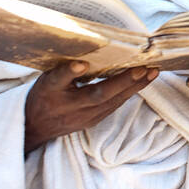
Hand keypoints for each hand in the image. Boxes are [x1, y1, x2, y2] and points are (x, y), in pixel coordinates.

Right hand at [24, 61, 158, 155]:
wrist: (37, 127)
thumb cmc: (42, 97)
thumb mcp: (45, 80)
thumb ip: (62, 70)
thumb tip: (83, 60)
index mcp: (51, 91)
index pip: (59, 80)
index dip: (70, 72)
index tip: (80, 63)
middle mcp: (70, 106)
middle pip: (98, 95)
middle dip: (123, 81)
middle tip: (144, 67)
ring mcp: (85, 116)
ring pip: (113, 101)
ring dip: (135, 87)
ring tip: (152, 72)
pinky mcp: (94, 120)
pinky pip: (115, 104)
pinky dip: (130, 92)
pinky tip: (144, 80)